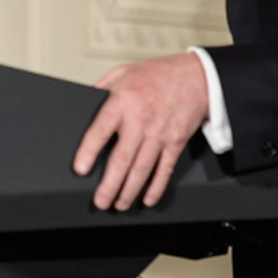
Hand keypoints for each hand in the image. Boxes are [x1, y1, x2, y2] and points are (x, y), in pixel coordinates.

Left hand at [73, 52, 208, 209]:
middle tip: (100, 201)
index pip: (100, 130)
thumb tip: (83, 103)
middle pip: (121, 159)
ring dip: (129, 191)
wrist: (197, 76)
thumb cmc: (158, 74)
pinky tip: (147, 198)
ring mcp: (159, 133)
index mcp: (122, 101)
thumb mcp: (123, 72)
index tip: (80, 169)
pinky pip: (164, 169)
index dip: (88, 152)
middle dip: (109, 184)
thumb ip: (101, 88)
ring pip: (142, 169)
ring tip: (119, 204)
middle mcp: (140, 120)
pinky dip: (156, 187)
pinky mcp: (175, 142)